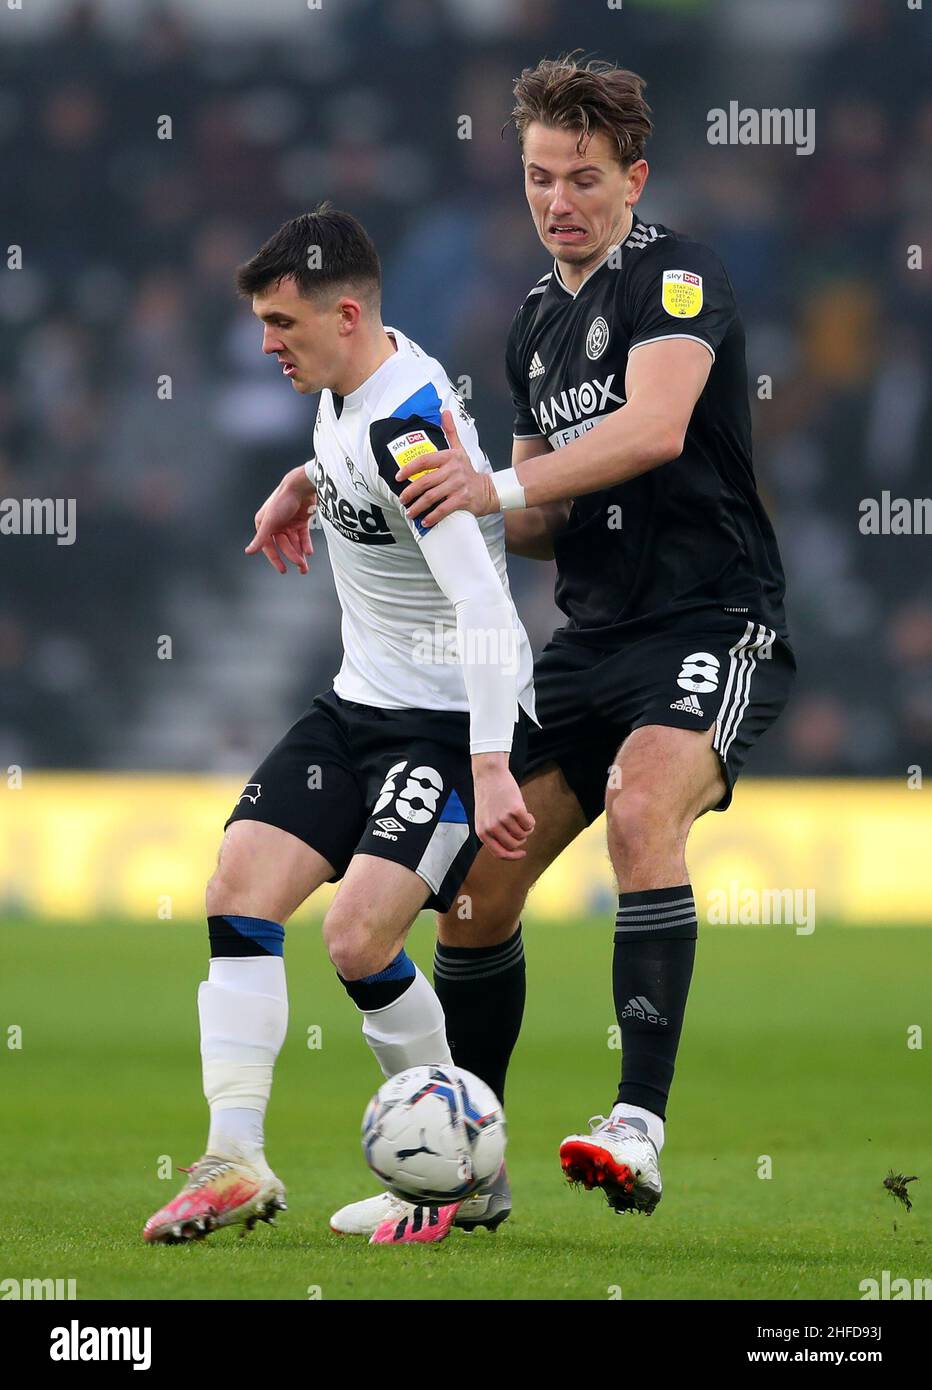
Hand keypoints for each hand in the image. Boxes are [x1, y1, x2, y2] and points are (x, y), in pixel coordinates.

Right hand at [245, 465, 315, 574]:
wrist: (301, 486)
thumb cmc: (282, 500)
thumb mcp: (270, 521)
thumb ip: (261, 538)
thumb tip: (248, 552)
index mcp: (264, 524)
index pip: (269, 546)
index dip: (275, 559)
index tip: (283, 570)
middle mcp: (276, 524)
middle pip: (284, 545)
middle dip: (292, 556)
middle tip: (301, 567)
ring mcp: (289, 522)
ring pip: (294, 542)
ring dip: (300, 553)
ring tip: (305, 566)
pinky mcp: (301, 520)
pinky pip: (303, 536)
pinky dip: (306, 544)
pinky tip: (309, 552)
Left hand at [396, 409, 498, 527]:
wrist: (488, 490)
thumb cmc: (468, 471)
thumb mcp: (460, 450)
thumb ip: (450, 432)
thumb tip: (444, 412)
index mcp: (449, 457)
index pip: (424, 460)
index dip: (409, 469)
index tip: (398, 477)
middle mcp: (453, 470)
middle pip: (425, 482)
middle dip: (410, 492)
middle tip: (402, 499)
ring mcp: (458, 486)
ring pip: (431, 497)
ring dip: (418, 507)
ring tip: (410, 512)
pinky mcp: (462, 500)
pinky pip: (443, 509)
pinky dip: (432, 517)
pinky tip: (425, 521)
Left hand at [472, 756, 535, 859]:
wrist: (489, 774)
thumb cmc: (488, 796)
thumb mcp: (484, 817)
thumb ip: (492, 833)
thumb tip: (512, 848)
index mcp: (482, 832)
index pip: (499, 853)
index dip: (513, 856)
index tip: (523, 853)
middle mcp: (491, 828)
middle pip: (514, 845)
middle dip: (522, 839)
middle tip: (522, 828)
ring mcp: (503, 819)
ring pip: (523, 834)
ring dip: (527, 828)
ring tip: (523, 817)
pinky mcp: (515, 810)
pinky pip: (529, 824)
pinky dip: (531, 820)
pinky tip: (527, 813)